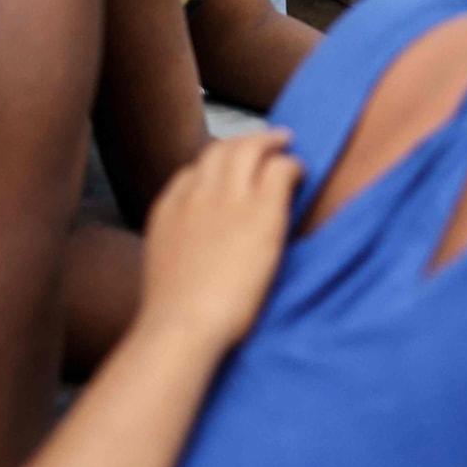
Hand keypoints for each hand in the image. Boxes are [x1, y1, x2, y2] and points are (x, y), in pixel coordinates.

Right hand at [134, 131, 301, 357]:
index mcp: (168, 210)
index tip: (230, 171)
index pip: (191, 172)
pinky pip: (280, 169)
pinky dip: (292, 165)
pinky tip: (302, 174)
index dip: (214, 167)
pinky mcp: (261, 209)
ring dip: (270, 141)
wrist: (183, 326)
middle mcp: (197, 195)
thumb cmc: (175, 317)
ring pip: (251, 148)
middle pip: (220, 150)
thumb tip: (197, 254)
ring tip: (287, 141)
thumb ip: (180, 247)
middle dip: (244, 141)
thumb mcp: (164, 268)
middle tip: (266, 141)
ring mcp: (228, 199)